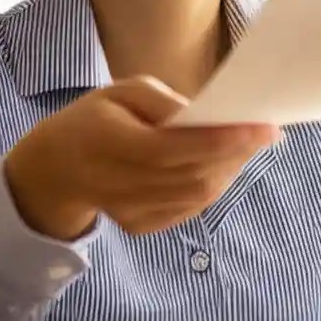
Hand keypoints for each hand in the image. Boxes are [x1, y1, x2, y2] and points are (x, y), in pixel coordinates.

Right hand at [4, 76, 279, 239]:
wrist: (54, 171)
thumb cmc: (95, 120)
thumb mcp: (121, 93)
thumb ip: (165, 103)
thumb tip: (211, 117)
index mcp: (112, 145)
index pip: (178, 149)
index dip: (226, 140)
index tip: (266, 127)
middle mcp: (121, 186)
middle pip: (195, 176)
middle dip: (239, 154)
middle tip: (266, 132)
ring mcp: (132, 212)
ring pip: (199, 196)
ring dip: (232, 170)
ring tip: (250, 144)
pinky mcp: (142, 226)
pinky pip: (191, 208)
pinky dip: (214, 184)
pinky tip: (223, 164)